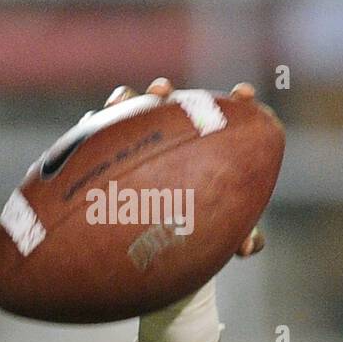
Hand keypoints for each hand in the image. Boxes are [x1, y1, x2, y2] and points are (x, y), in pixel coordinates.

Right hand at [102, 78, 264, 257]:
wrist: (164, 251)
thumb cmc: (204, 236)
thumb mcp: (226, 237)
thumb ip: (244, 238)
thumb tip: (247, 246)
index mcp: (211, 149)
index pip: (225, 118)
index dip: (237, 102)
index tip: (244, 93)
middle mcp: (175, 138)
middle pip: (171, 106)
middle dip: (167, 92)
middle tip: (164, 90)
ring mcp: (142, 143)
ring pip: (132, 114)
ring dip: (128, 101)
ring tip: (123, 98)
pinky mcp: (111, 155)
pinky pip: (102, 134)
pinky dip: (99, 122)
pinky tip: (95, 117)